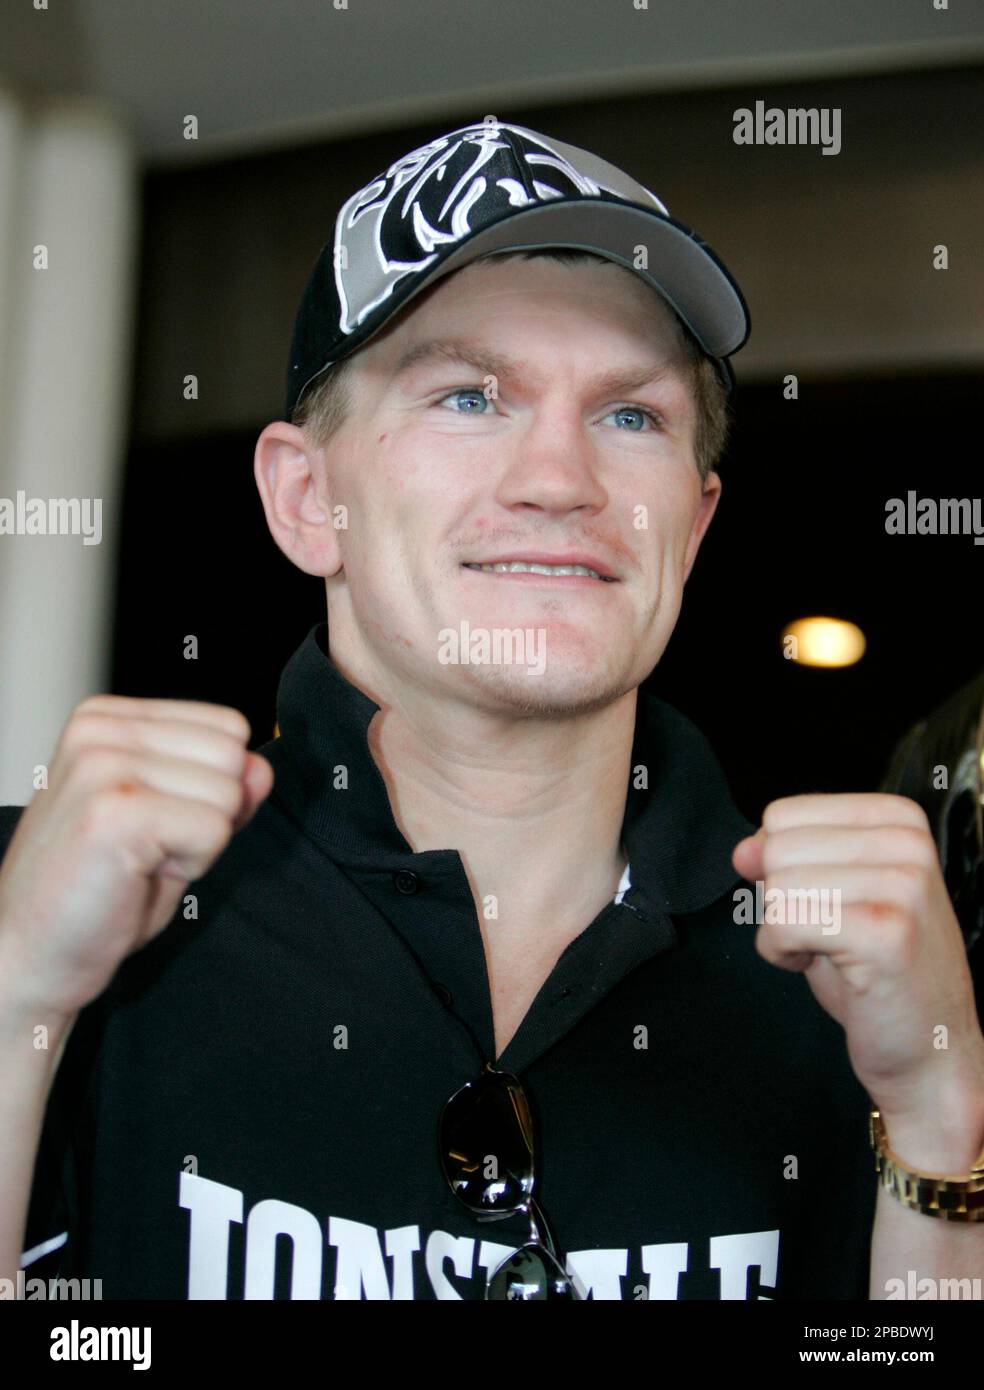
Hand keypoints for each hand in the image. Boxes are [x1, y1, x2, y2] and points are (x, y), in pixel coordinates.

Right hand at [0, 694, 273, 1021]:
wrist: (30, 952)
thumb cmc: (95, 892)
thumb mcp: (170, 824)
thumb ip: (218, 788)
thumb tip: (261, 767)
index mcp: (108, 719)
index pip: (228, 726)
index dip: (214, 786)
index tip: (159, 822)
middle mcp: (100, 730)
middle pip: (233, 756)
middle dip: (210, 815)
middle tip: (149, 848)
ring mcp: (102, 765)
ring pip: (228, 795)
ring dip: (199, 844)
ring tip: (139, 862)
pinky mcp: (115, 810)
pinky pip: (214, 830)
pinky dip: (192, 866)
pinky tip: (137, 875)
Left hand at [732, 793, 983, 1160]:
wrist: (931, 1050)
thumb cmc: (880, 973)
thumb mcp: (831, 894)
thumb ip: (788, 859)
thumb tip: (743, 850)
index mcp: (897, 820)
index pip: (783, 815)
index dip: (782, 868)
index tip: (824, 903)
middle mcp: (907, 843)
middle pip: (776, 849)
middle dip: (781, 900)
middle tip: (828, 934)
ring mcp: (902, 885)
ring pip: (777, 887)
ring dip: (782, 931)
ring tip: (831, 952)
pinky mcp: (885, 932)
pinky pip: (783, 923)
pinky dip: (783, 953)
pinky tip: (820, 966)